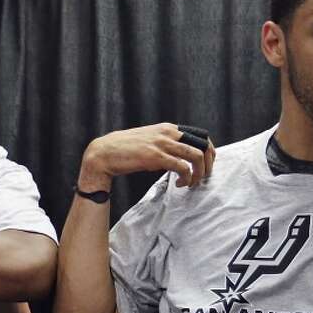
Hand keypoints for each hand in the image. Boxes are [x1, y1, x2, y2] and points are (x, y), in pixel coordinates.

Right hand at [78, 123, 214, 189]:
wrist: (103, 153)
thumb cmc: (123, 150)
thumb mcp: (148, 141)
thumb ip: (163, 145)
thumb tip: (176, 158)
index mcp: (168, 128)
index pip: (200, 135)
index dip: (208, 151)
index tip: (205, 165)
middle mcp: (168, 133)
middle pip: (203, 144)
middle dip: (209, 163)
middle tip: (203, 177)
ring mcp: (162, 144)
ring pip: (196, 156)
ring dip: (199, 172)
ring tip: (192, 183)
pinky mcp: (156, 157)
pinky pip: (182, 167)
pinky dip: (186, 178)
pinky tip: (179, 184)